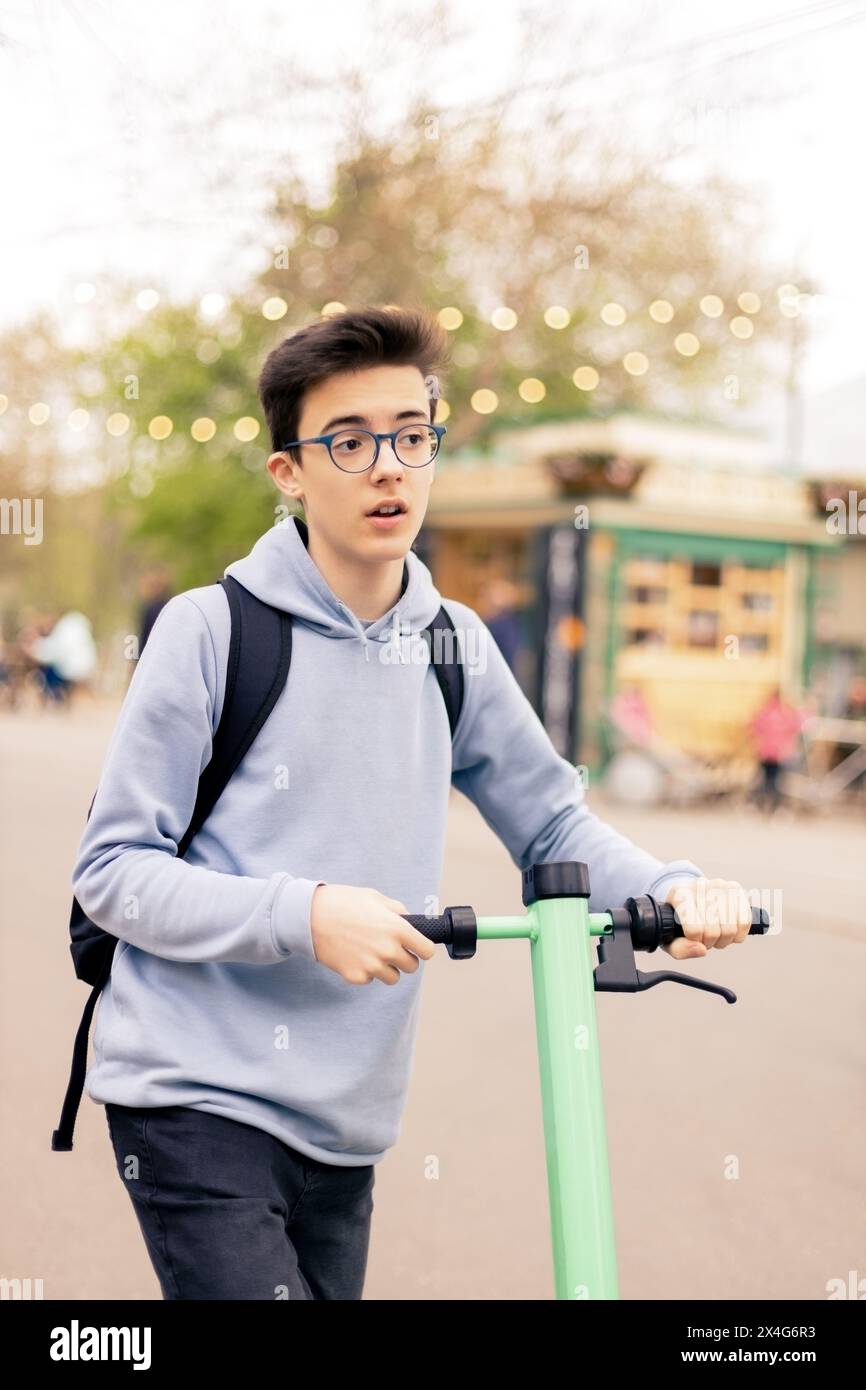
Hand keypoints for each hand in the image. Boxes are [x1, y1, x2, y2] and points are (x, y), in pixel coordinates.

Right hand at [310, 884, 436, 984]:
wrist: (309, 916)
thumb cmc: (343, 903)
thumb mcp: (375, 898)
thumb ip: (398, 911)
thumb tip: (411, 923)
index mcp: (397, 928)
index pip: (426, 951)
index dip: (422, 947)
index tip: (417, 946)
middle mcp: (387, 950)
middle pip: (412, 967)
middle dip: (404, 957)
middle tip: (390, 947)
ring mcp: (372, 966)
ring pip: (393, 977)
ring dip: (386, 967)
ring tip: (371, 951)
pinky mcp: (356, 976)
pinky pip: (370, 979)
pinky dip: (366, 971)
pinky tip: (355, 955)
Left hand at [660, 878, 752, 959]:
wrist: (689, 897)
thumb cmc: (678, 920)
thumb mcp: (670, 937)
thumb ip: (680, 949)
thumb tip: (702, 950)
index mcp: (679, 895)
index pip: (694, 927)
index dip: (696, 940)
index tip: (693, 937)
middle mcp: (700, 886)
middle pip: (713, 931)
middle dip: (710, 942)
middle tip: (705, 938)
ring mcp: (720, 885)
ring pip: (730, 928)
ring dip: (724, 939)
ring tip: (716, 934)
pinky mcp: (736, 889)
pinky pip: (745, 921)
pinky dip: (739, 934)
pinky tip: (729, 930)